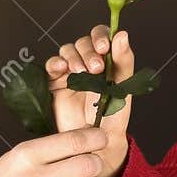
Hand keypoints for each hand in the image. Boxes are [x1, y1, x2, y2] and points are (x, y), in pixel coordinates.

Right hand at [47, 24, 133, 176]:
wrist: (97, 142)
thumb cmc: (113, 117)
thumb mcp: (123, 87)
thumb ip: (124, 61)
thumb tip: (123, 34)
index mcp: (107, 61)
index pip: (102, 36)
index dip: (101, 36)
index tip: (104, 47)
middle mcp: (88, 63)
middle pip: (83, 42)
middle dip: (88, 51)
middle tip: (95, 68)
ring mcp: (71, 72)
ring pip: (68, 51)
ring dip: (74, 57)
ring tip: (80, 72)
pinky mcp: (56, 82)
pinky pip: (52, 65)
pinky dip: (55, 63)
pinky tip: (62, 69)